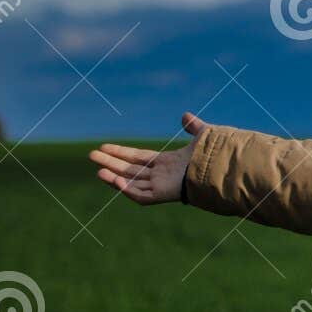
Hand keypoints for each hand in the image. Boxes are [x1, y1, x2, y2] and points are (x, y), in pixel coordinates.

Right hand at [88, 111, 211, 204]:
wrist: (220, 169)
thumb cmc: (214, 155)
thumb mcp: (202, 137)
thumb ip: (193, 127)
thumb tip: (185, 115)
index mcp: (168, 163)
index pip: (139, 158)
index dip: (122, 152)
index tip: (105, 147)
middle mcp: (162, 175)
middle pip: (130, 170)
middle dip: (111, 163)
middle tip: (91, 155)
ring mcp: (162, 186)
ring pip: (131, 182)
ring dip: (114, 176)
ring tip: (97, 169)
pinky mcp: (163, 196)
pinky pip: (141, 195)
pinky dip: (127, 189)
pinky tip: (114, 180)